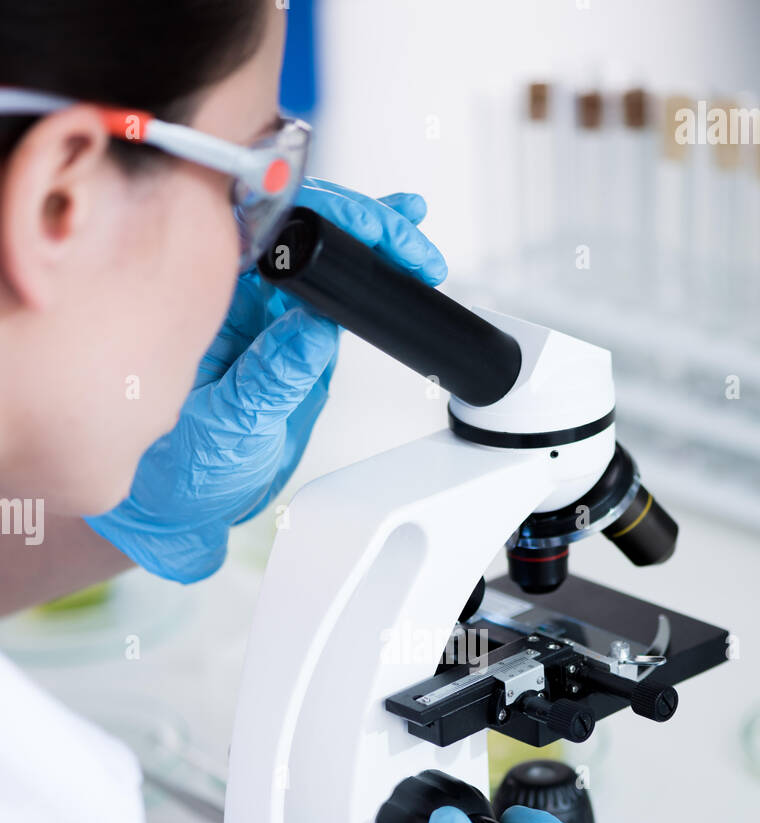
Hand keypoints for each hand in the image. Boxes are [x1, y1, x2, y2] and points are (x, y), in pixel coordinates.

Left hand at [85, 186, 445, 581]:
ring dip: (370, 233)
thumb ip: (271, 375)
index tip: (356, 230)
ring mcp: (270, 311)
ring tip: (413, 235)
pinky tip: (398, 250)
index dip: (312, 216)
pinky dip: (370, 264)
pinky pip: (336, 288)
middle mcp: (234, 294)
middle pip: (298, 225)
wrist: (192, 502)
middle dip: (356, 221)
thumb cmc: (181, 466)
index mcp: (201, 298)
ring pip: (322, 247)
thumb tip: (313, 327)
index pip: (258, 230)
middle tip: (404, 240)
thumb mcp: (228, 424)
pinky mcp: (299, 334)